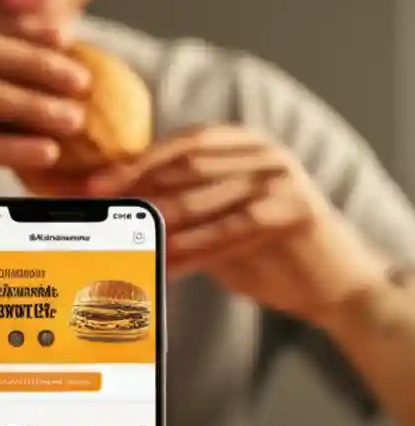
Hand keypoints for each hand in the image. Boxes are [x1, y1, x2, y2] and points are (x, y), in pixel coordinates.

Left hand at [87, 125, 389, 328]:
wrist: (330, 281)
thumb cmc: (264, 250)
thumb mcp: (215, 221)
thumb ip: (177, 208)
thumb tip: (113, 210)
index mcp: (241, 144)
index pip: (180, 143)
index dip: (134, 162)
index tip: (94, 186)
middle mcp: (262, 152)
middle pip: (188, 163)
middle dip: (137, 187)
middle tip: (101, 211)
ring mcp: (282, 176)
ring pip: (206, 193)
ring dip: (159, 217)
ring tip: (124, 236)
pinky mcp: (296, 208)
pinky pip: (234, 225)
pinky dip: (196, 243)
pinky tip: (167, 256)